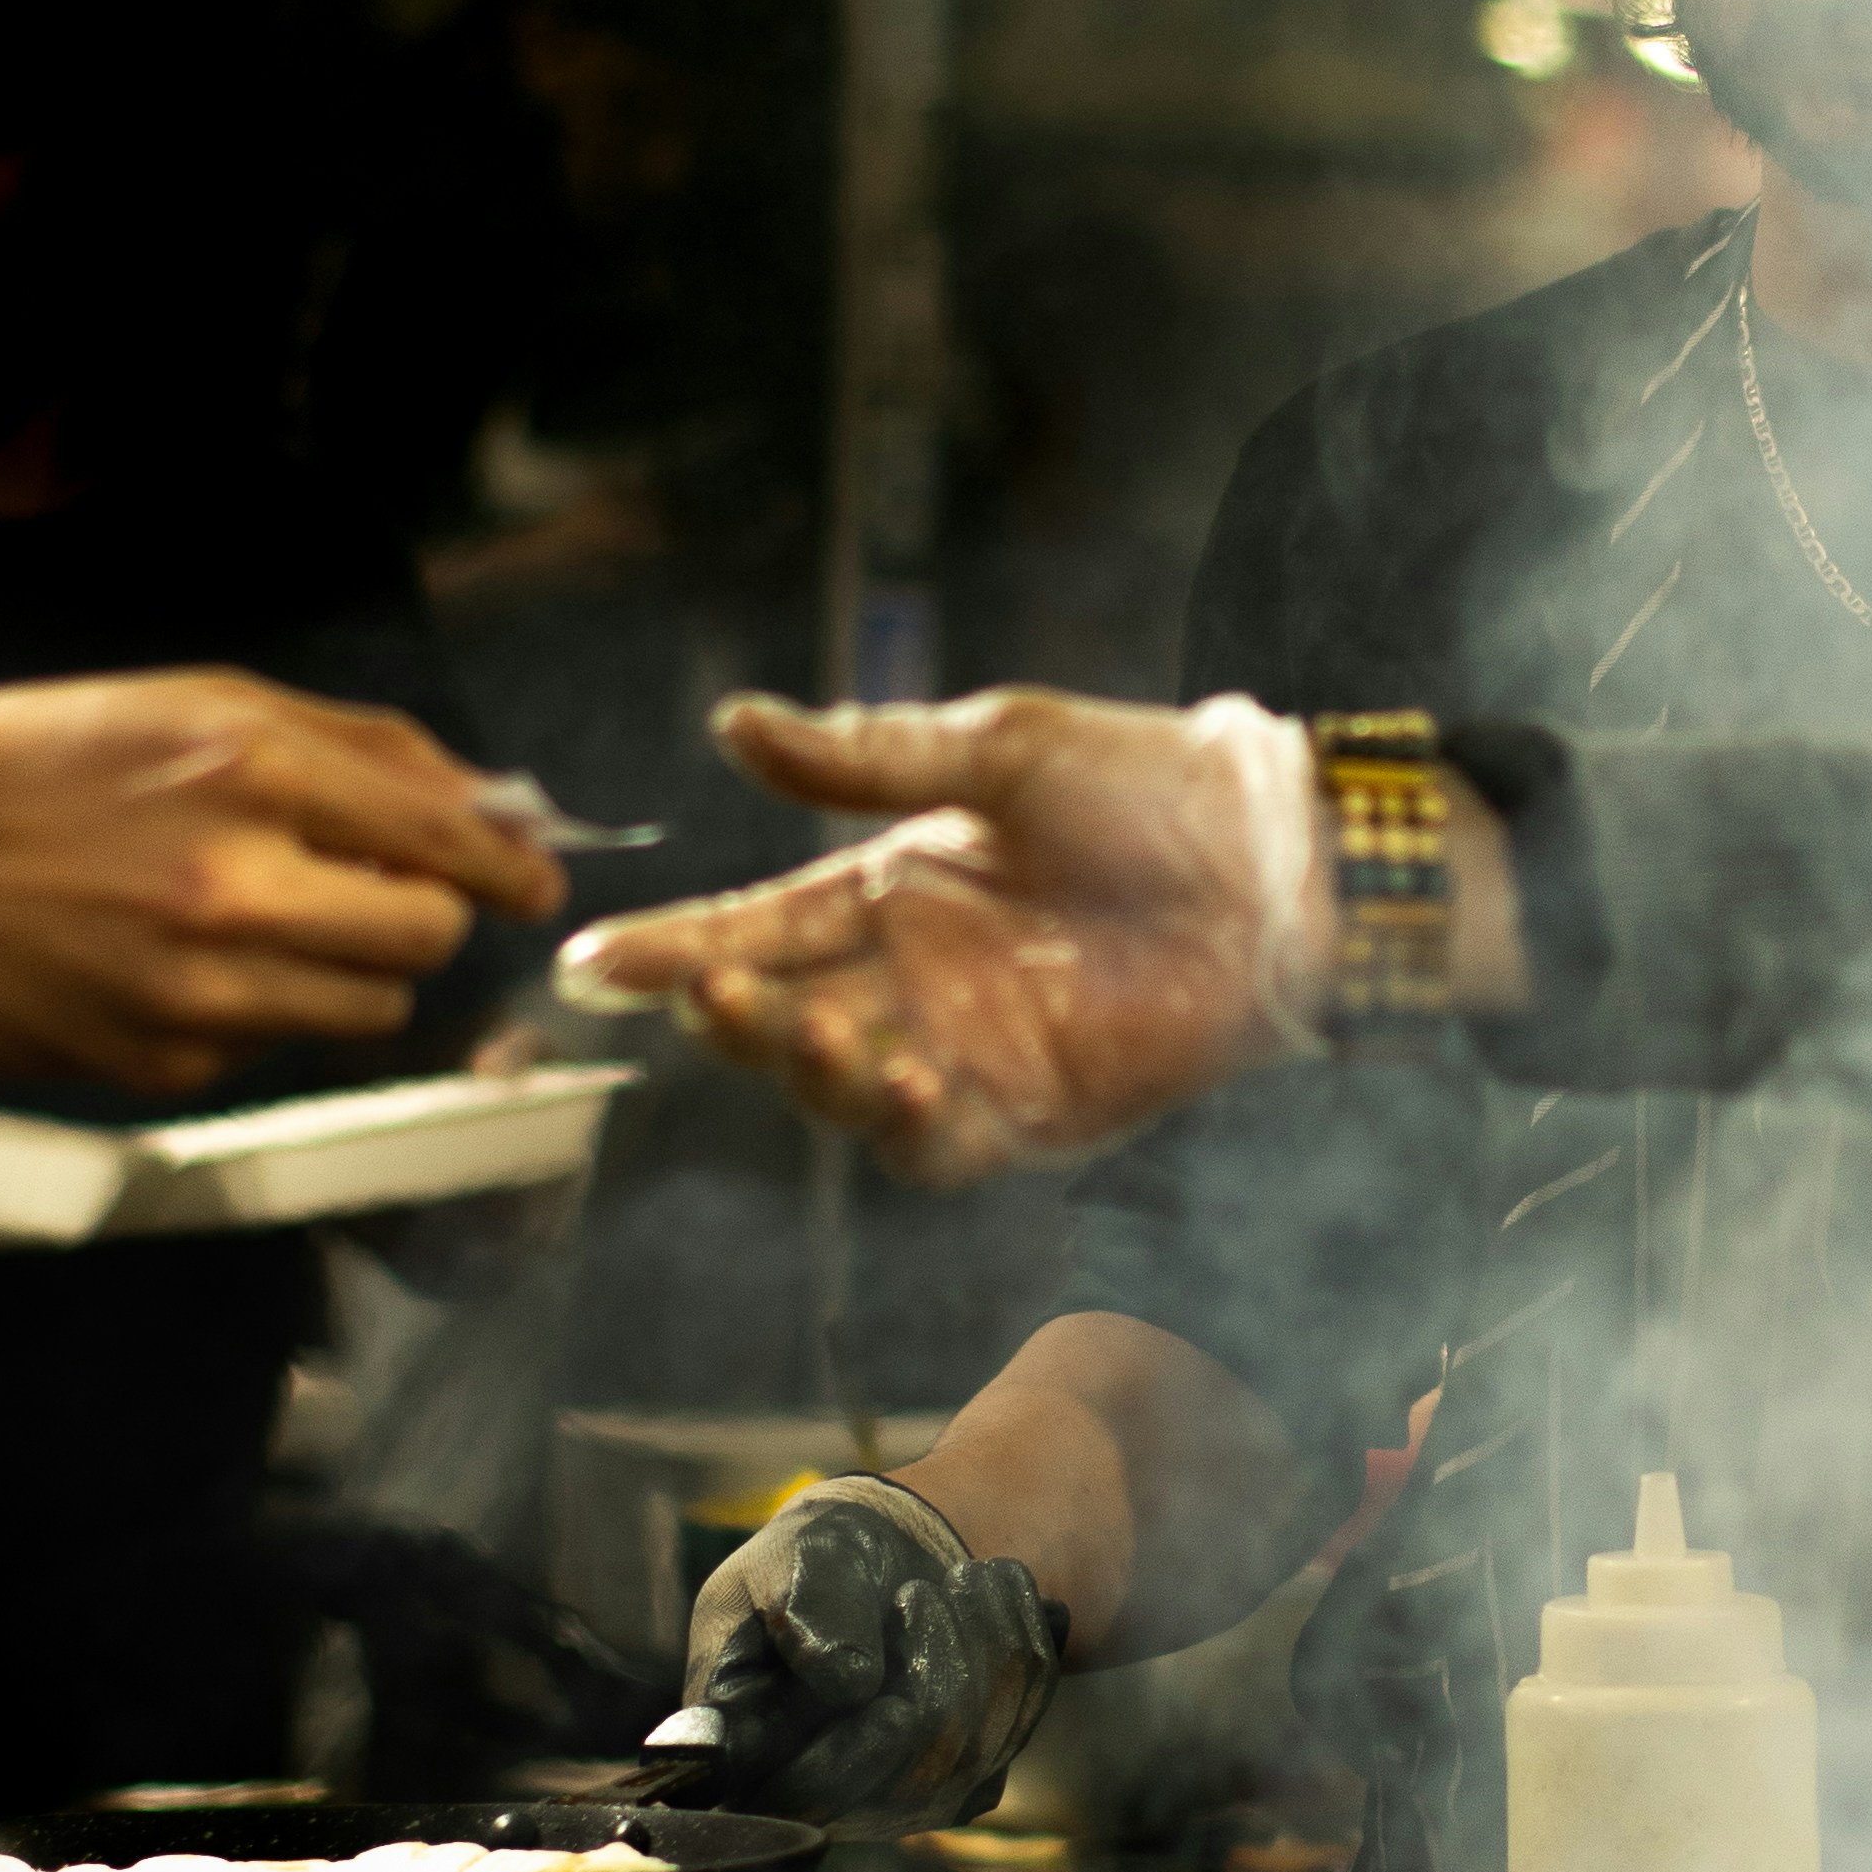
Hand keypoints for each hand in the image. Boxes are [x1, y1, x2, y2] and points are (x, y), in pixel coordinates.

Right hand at [0, 674, 565, 1094]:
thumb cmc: (40, 764)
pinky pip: (280, 1047)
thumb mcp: (198, 703)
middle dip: (426, 915)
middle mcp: (235, 885)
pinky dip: (264, 1009)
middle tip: (384, 893)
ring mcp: (201, 989)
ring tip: (269, 922)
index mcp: (249, 770)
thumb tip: (486, 796)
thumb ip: (357, 748)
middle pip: (426, 936)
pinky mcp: (167, 1064)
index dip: (509, 864)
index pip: (443, 836)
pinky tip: (190, 962)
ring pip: (371, 1008)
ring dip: (352, 969)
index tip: (533, 880)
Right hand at [561, 688, 1330, 1184]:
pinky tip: (907, 1082)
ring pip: (843, 1091)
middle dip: (729, 1014)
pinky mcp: (1035, 1113)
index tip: (591, 959)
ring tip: (818, 1030)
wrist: (1280, 860)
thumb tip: (733, 725)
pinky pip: (940, 1145)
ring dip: (811, 1071)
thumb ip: (866, 758)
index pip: (756, 923)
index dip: (671, 945)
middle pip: (782, 1018)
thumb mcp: (999, 750)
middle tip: (705, 988)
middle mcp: (915, 979)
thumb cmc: (1150, 787)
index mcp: (894, 889)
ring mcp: (969, 1052)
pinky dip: (907, 1127)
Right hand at [643, 1472, 1066, 1821]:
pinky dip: (1022, 1646)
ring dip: (986, 1643)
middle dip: (935, 1667)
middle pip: (910, 1776)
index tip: (895, 1708)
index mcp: (746, 1751)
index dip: (852, 1762)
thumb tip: (847, 1683)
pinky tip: (997, 1597)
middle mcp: (824, 1796)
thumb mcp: (792, 1559)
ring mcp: (901, 1798)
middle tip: (923, 1590)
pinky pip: (1020, 1726)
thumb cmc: (813, 1557)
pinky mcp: (968, 1777)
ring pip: (976, 1751)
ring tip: (966, 1576)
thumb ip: (804, 1610)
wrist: (883, 1551)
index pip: (798, 1795)